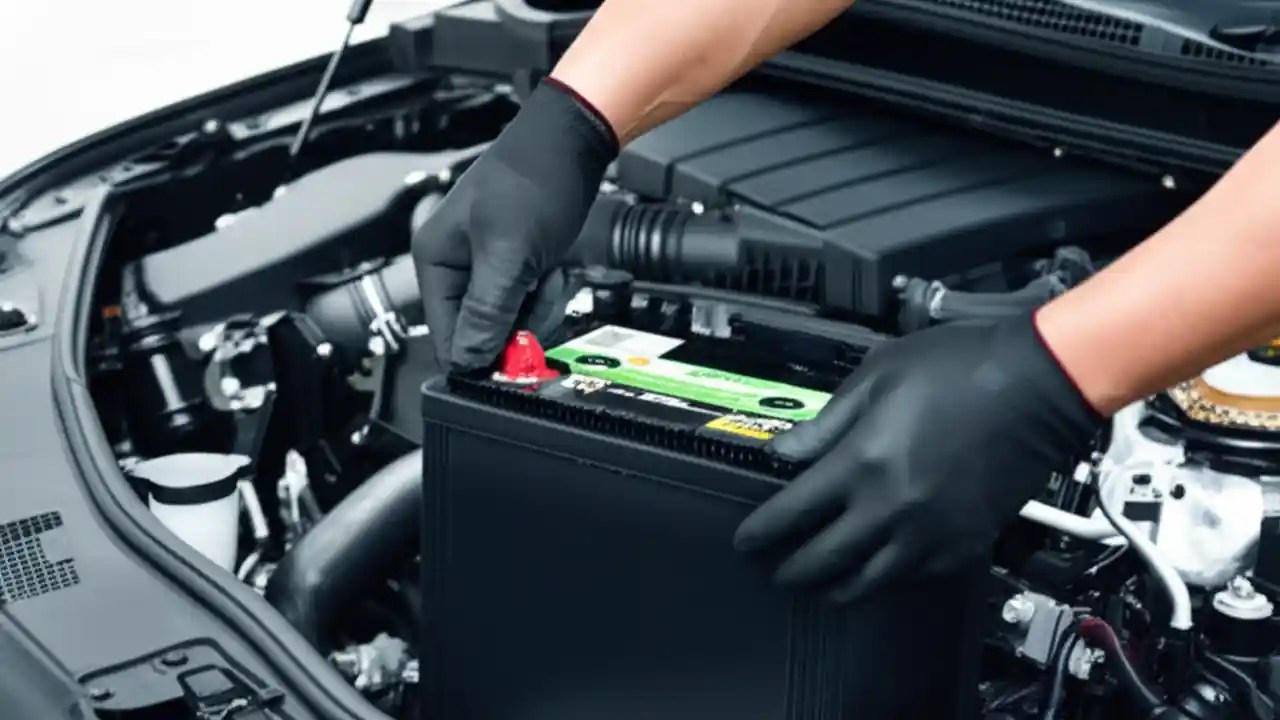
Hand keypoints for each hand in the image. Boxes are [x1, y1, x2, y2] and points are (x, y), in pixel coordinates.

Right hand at [412, 79, 616, 370]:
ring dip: (538, 306)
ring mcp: (487, 267)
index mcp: (436, 261)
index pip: (445, 335)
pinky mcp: (516, 266)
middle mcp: (455, 267)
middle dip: (517, 322)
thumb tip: (468, 360)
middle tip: (539, 292)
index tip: (514, 359)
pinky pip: (529, 302)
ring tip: (548, 273)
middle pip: (480, 332)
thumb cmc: (533, 182)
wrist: (572, 144)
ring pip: (510, 321)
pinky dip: (547, 293)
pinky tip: (555, 270)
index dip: (479, 354)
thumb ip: (487, 311)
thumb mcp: (508, 254)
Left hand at [734, 314, 1100, 601]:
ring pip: (866, 583)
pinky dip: (885, 580)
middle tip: (772, 569)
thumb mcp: (877, 376)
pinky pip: (912, 579)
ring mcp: (929, 534)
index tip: (744, 543)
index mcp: (861, 463)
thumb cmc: (957, 368)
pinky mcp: (964, 546)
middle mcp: (890, 509)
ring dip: (833, 586)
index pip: (791, 515)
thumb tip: (783, 453)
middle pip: (822, 561)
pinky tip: (873, 570)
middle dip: (788, 570)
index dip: (759, 535)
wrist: (1038, 385)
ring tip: (816, 583)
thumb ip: (826, 422)